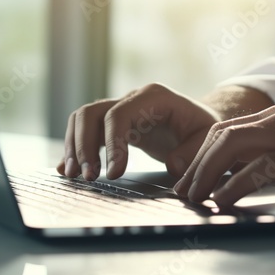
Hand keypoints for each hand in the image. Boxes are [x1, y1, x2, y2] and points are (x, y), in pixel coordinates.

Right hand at [57, 83, 220, 180]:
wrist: (199, 121)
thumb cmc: (202, 129)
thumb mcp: (206, 138)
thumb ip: (193, 151)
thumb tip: (173, 165)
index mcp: (153, 97)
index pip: (119, 115)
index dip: (111, 145)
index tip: (113, 174)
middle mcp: (131, 99)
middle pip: (92, 113)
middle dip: (84, 146)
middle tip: (88, 177)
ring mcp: (119, 109)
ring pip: (82, 120)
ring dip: (74, 147)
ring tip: (75, 176)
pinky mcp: (112, 124)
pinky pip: (85, 130)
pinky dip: (74, 148)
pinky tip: (67, 170)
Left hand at [172, 106, 274, 210]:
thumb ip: (269, 161)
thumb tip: (232, 183)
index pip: (225, 130)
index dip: (200, 154)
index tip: (187, 180)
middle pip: (221, 135)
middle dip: (195, 164)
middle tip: (182, 193)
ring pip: (231, 145)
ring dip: (206, 174)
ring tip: (194, 199)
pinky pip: (257, 169)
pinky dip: (233, 186)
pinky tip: (222, 202)